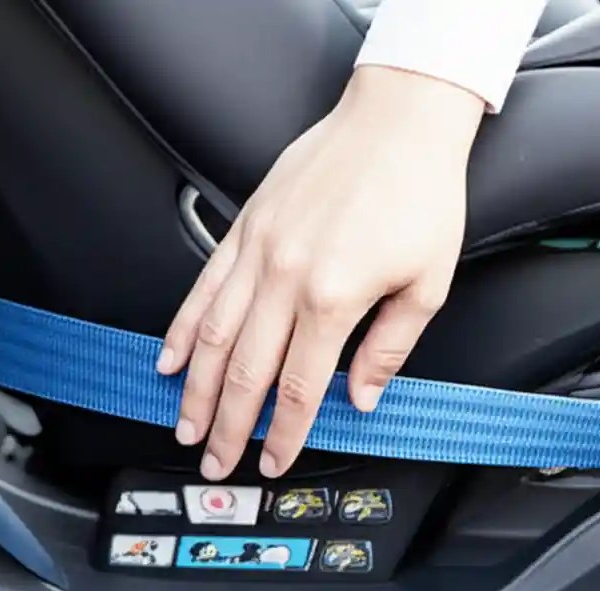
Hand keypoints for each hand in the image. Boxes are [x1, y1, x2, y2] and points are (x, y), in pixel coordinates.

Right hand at [157, 66, 484, 480]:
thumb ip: (390, 347)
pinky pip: (203, 286)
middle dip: (228, 425)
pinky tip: (172, 357)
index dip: (284, 432)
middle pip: (245, 371)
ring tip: (186, 424)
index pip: (300, 386)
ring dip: (196, 388)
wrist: (398, 121)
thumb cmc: (419, 192)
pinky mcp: (246, 226)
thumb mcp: (427, 282)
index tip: (273, 459)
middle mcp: (288, 276)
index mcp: (335, 296)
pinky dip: (183, 327)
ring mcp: (259, 250)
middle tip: (216, 460)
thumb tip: (364, 396)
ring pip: (213, 335)